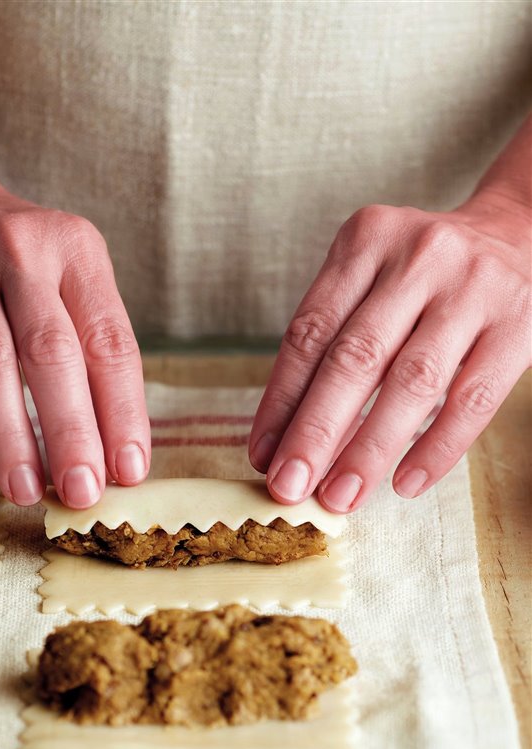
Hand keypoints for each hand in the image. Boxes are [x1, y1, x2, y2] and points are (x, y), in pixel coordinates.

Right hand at [0, 161, 149, 507]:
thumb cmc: (16, 262)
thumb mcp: (66, 277)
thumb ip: (90, 349)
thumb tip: (113, 451)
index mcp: (76, 250)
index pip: (109, 340)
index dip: (124, 411)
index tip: (130, 470)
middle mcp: (20, 252)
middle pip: (51, 351)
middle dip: (71, 430)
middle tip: (82, 492)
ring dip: (10, 435)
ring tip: (26, 490)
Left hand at [249, 191, 530, 510]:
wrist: (518, 233)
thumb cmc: (425, 276)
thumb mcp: (373, 280)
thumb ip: (334, 342)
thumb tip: (289, 439)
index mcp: (366, 242)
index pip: (310, 331)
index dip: (280, 400)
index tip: (262, 455)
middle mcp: (417, 258)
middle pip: (356, 357)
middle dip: (315, 432)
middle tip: (289, 487)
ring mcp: (472, 289)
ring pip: (412, 381)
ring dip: (369, 449)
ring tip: (341, 495)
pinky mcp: (517, 325)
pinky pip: (472, 399)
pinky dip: (436, 447)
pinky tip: (405, 483)